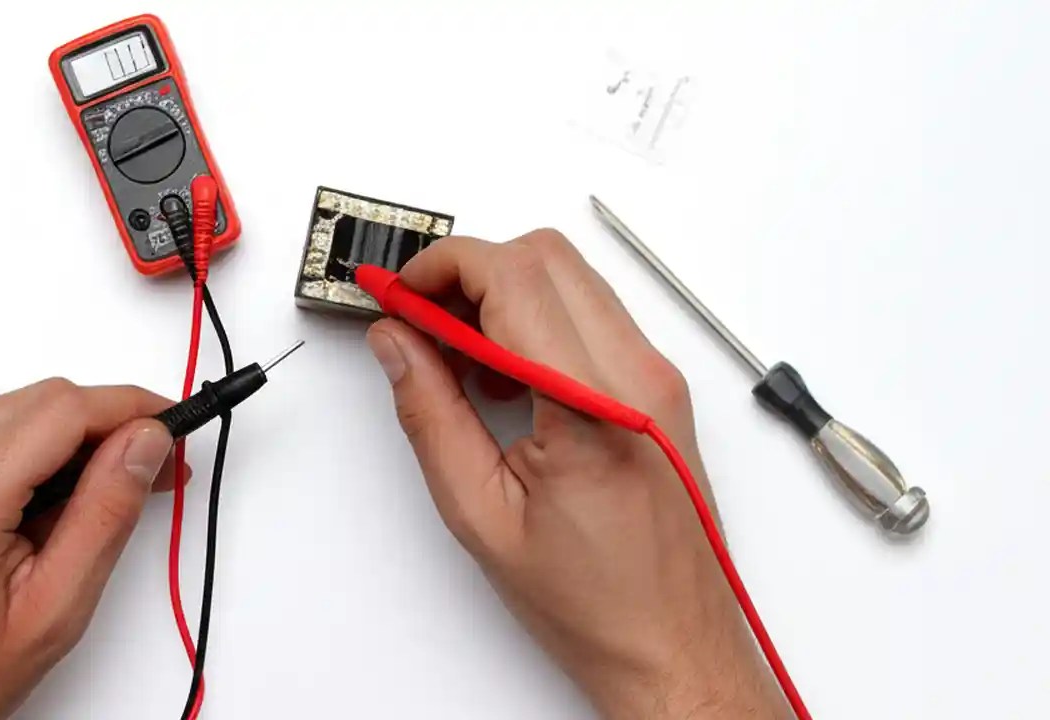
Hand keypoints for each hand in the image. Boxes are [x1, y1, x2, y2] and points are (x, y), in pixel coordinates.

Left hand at [0, 379, 181, 719]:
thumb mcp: (53, 612)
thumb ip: (105, 515)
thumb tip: (145, 444)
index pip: (63, 410)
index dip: (130, 408)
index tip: (169, 423)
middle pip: (38, 401)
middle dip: (104, 426)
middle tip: (149, 468)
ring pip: (6, 410)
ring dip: (59, 440)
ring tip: (87, 498)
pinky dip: (12, 451)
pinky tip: (29, 501)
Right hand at [366, 231, 790, 718]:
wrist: (673, 645)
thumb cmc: (595, 602)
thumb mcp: (482, 514)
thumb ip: (431, 413)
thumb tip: (396, 343)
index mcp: (592, 406)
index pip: (514, 277)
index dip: (443, 267)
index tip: (398, 292)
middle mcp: (639, 376)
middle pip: (545, 256)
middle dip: (469, 271)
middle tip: (419, 319)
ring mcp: (658, 377)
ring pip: (570, 279)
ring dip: (503, 295)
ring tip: (458, 361)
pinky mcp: (660, 388)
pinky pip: (592, 317)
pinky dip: (537, 322)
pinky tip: (504, 380)